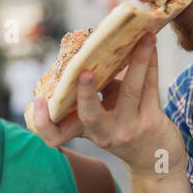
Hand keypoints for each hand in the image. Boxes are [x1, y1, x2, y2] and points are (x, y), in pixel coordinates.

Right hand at [31, 33, 186, 177]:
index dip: (43, 121)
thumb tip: (91, 53)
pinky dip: (150, 62)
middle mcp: (104, 133)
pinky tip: (150, 45)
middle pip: (91, 115)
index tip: (38, 101)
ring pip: (131, 90)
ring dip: (138, 59)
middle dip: (86, 92)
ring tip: (143, 37)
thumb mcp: (101, 119)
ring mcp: (128, 129)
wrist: (153, 155)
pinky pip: (150, 86)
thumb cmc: (121, 127)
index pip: (54, 136)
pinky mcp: (152, 121)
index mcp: (84, 130)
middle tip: (85, 72)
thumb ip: (93, 94)